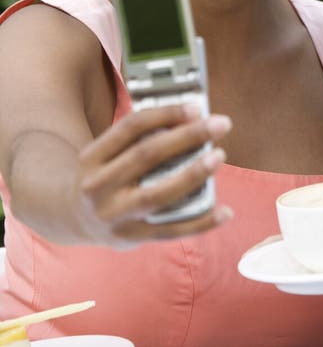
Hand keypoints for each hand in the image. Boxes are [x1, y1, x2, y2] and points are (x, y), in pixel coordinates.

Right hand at [75, 104, 232, 247]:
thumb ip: (138, 139)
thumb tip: (191, 120)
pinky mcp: (131, 238)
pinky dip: (201, 222)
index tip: (196, 107)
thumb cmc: (105, 175)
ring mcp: (114, 216)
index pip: (131, 127)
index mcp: (93, 157)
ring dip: (193, 173)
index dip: (165, 114)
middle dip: (188, 136)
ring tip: (219, 156)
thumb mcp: (106, 153)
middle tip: (220, 124)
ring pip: (158, 194)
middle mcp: (99, 186)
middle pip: (147, 155)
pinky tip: (225, 211)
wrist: (73, 218)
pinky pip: (171, 231)